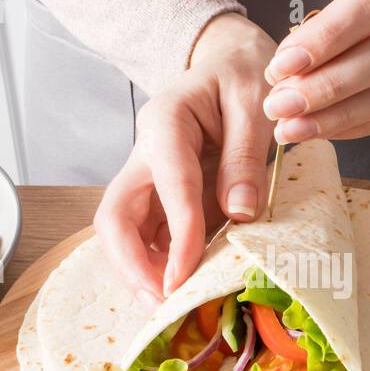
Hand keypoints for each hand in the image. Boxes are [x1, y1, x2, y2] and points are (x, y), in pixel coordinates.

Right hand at [95, 13, 275, 303]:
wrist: (230, 63)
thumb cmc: (243, 78)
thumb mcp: (255, 104)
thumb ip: (246, 156)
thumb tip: (239, 213)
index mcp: (166, 120)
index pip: (166, 183)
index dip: (177, 234)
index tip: (188, 274)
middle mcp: (144, 153)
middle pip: (114, 215)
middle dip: (130, 264)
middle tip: (161, 301)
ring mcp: (147, 177)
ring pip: (123, 232)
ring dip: (140, 272)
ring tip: (169, 307)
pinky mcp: (159, 197)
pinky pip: (148, 237)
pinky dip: (158, 265)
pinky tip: (181, 290)